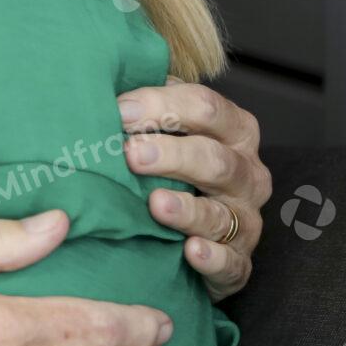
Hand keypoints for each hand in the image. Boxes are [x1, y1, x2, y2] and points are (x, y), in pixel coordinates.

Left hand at [119, 80, 271, 299]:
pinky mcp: (239, 263)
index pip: (206, 107)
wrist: (193, 232)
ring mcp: (246, 220)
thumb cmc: (173, 168)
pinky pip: (231, 263)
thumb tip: (98, 82)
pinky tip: (190, 251)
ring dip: (187, 209)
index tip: (117, 110)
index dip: (161, 105)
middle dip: (173, 155)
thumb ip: (146, 107)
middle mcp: (246, 174)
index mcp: (233, 131)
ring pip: (220, 213)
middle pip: (214, 159)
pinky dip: (212, 258)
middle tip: (131, 154)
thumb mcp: (166, 129)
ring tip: (154, 204)